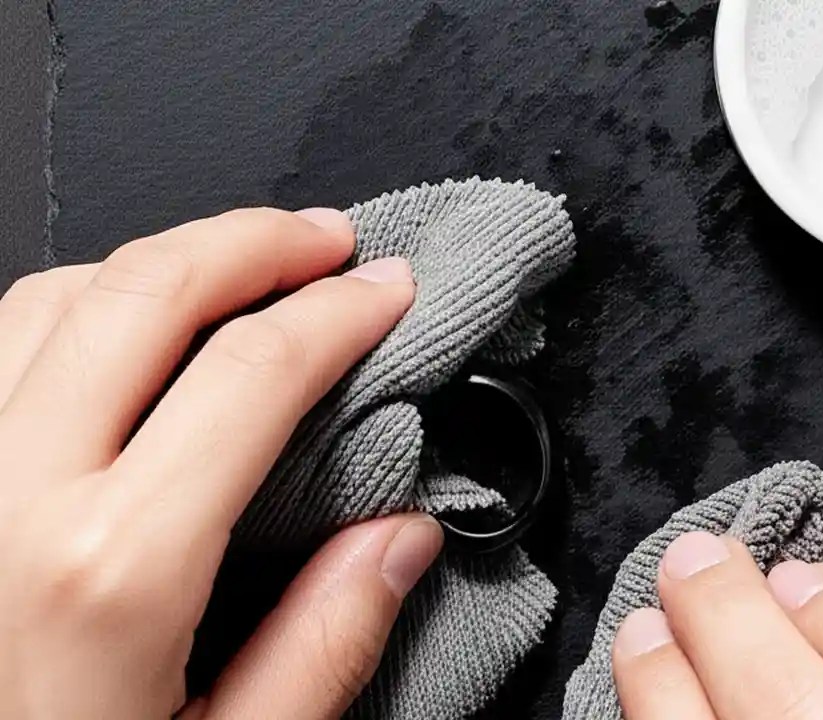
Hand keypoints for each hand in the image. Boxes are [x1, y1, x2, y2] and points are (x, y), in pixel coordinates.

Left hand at [0, 208, 443, 718]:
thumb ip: (322, 644)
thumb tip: (400, 539)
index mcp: (109, 569)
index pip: (253, 372)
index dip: (339, 312)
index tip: (388, 292)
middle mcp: (10, 498)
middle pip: (148, 289)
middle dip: (255, 240)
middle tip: (324, 240)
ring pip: (56, 295)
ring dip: (163, 261)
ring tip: (239, 273)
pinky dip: (78, 306)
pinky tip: (128, 329)